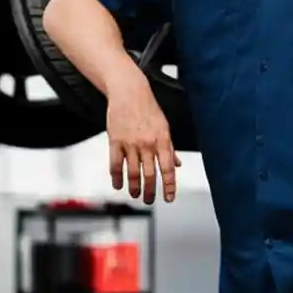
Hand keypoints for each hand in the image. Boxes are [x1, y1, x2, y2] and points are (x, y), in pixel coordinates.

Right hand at [106, 78, 180, 203]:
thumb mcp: (164, 127)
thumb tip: (177, 164)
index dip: (169, 186)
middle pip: (150, 174)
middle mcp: (147, 144)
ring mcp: (130, 143)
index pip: (168, 169)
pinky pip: (115, 164)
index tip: (169, 198)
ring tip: (135, 194)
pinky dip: (116, 177)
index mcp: (162, 140)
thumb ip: (170, 147)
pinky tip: (118, 185)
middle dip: (150, 191)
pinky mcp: (115, 141)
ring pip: (133, 172)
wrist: (129, 92)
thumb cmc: (148, 108)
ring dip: (134, 187)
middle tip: (150, 201)